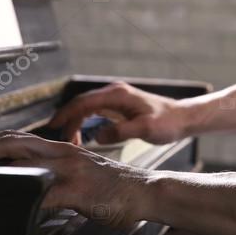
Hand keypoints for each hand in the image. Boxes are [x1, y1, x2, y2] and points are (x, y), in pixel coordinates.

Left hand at [0, 130, 150, 227]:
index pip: (20, 138)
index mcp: (62, 149)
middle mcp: (64, 154)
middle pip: (16, 144)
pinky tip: (10, 202)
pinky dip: (25, 198)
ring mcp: (71, 171)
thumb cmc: (114, 187)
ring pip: (26, 164)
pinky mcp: (79, 191)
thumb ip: (56, 173)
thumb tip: (30, 181)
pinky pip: (45, 194)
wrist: (146, 191)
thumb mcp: (80, 173)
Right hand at [48, 81, 186, 144]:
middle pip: (82, 104)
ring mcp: (116, 99)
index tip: (53, 126)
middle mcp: (114, 93)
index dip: (67, 114)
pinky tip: (83, 135)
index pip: (84, 102)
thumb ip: (121, 131)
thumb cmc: (167, 122)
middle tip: (59, 139)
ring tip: (70, 141)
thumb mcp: (145, 129)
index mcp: (117, 95)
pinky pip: (95, 112)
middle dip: (68, 119)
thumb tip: (97, 136)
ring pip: (87, 108)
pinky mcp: (119, 106)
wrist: (182, 118)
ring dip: (76, 122)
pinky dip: (85, 122)